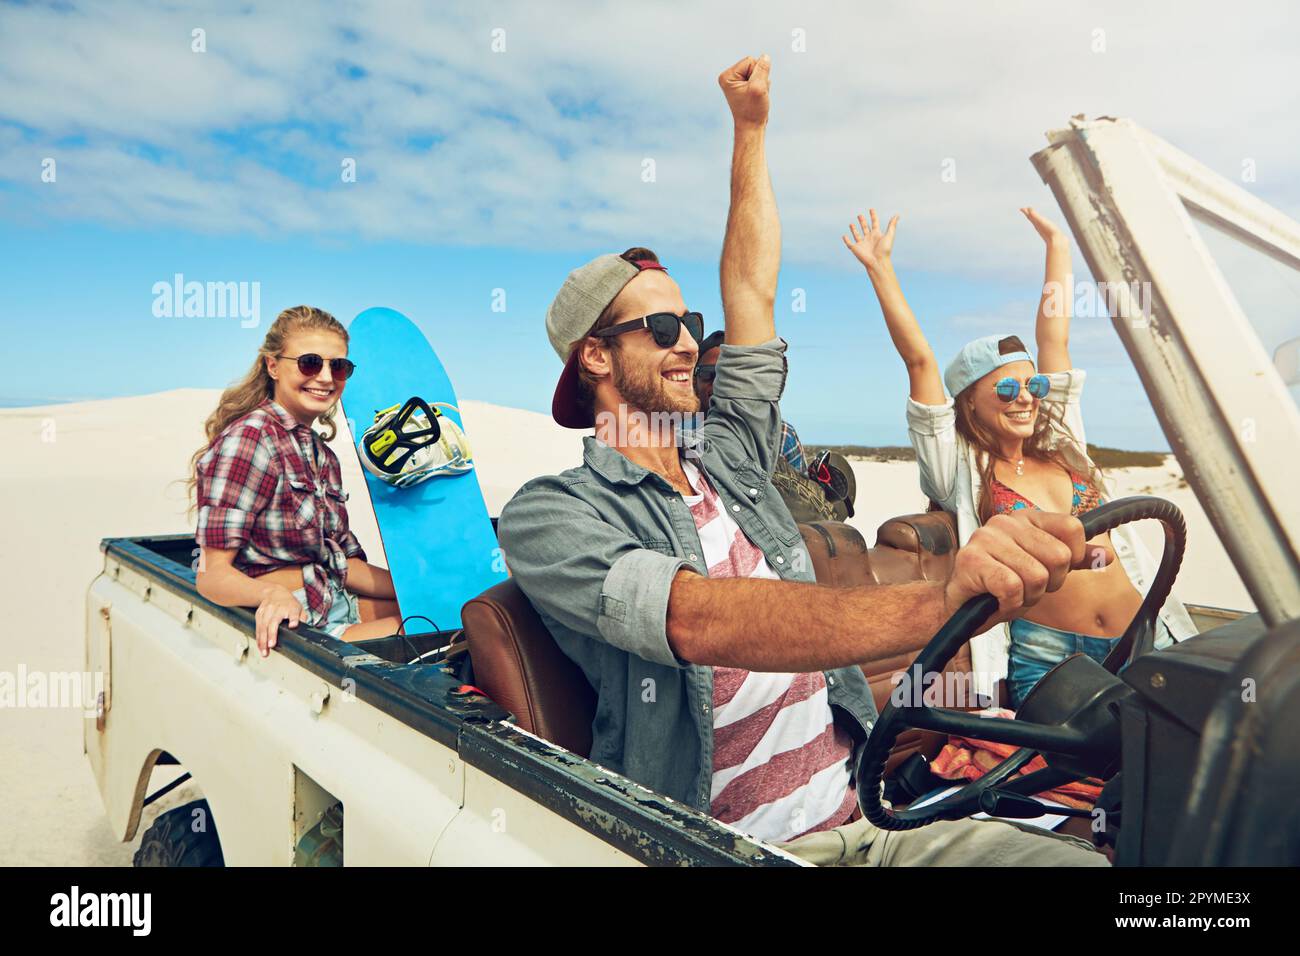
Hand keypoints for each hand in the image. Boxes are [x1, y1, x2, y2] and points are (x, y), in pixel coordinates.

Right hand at [255, 584, 301, 656]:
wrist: (275, 593)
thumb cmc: (289, 604)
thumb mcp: (299, 608)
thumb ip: (302, 618)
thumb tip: (303, 629)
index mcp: (291, 607)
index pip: (293, 613)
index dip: (294, 619)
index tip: (293, 625)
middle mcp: (277, 608)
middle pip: (273, 621)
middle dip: (271, 634)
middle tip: (271, 645)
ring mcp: (267, 610)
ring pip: (263, 626)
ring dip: (262, 640)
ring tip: (265, 652)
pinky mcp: (259, 614)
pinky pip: (257, 627)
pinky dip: (258, 638)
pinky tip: (260, 646)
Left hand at [718, 53, 770, 126]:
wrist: (751, 127)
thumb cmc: (753, 110)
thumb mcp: (759, 87)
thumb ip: (762, 69)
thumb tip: (765, 56)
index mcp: (727, 76)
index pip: (750, 60)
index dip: (757, 74)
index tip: (752, 90)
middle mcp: (729, 77)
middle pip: (754, 64)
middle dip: (759, 78)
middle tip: (755, 95)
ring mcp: (736, 81)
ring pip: (758, 71)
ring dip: (761, 83)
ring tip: (755, 97)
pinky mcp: (743, 85)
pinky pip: (759, 77)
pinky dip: (762, 86)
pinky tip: (757, 97)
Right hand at [843, 209, 897, 270]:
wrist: (878, 262)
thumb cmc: (885, 250)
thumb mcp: (889, 236)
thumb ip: (892, 225)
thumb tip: (897, 215)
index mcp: (876, 234)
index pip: (874, 223)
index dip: (873, 216)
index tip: (871, 209)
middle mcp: (869, 238)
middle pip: (865, 227)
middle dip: (862, 221)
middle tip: (860, 215)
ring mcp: (862, 243)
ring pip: (857, 234)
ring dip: (854, 229)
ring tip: (851, 224)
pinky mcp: (855, 248)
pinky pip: (849, 243)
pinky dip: (846, 240)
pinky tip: (844, 236)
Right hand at [943, 511, 1111, 623]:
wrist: (960, 608)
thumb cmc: (999, 587)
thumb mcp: (1044, 571)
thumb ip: (1074, 561)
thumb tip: (1105, 555)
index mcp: (1026, 518)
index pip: (1072, 528)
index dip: (1071, 559)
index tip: (1051, 571)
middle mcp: (1006, 522)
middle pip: (1060, 557)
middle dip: (1048, 584)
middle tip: (1025, 587)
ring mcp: (986, 538)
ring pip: (1037, 576)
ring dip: (1027, 597)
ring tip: (1008, 594)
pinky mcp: (971, 560)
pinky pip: (1012, 588)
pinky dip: (1009, 603)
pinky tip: (997, 600)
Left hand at [1021, 206, 1067, 246]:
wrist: (1058, 243)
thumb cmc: (1050, 231)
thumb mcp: (1042, 221)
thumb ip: (1035, 216)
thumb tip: (1028, 209)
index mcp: (1037, 224)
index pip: (1030, 217)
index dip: (1026, 212)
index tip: (1021, 208)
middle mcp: (1040, 227)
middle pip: (1033, 220)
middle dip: (1030, 215)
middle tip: (1026, 210)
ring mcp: (1045, 230)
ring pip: (1039, 224)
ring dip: (1037, 220)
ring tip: (1035, 217)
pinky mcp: (1051, 233)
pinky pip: (1046, 227)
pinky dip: (1045, 224)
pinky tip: (1046, 226)